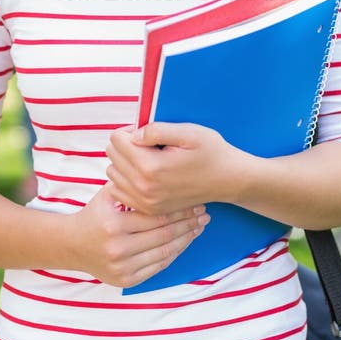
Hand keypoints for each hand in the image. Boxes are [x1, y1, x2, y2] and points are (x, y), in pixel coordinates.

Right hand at [72, 182, 209, 287]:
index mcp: (114, 224)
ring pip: (164, 252)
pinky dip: (174, 254)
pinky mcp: (126, 280)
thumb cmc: (94, 214)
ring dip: (186, 239)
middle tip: (204, 214)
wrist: (72, 246)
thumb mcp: (107, 194)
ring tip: (199, 227)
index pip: (155, 216)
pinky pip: (157, 266)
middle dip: (187, 223)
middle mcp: (118, 248)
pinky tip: (185, 242)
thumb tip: (158, 167)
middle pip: (163, 235)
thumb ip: (130, 183)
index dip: (178, 209)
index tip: (194, 202)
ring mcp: (122, 267)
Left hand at [106, 121, 233, 214]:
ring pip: (112, 173)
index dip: (129, 130)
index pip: (116, 140)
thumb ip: (157, 130)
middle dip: (125, 144)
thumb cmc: (211, 152)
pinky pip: (118, 192)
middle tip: (147, 143)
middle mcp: (144, 188)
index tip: (145, 132)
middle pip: (112, 156)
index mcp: (151, 167)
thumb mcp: (188, 132)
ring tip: (146, 157)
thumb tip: (133, 135)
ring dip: (124, 162)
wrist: (228, 180)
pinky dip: (125, 179)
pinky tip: (142, 173)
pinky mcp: (149, 209)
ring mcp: (145, 202)